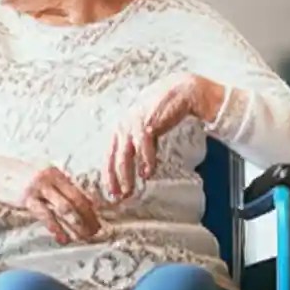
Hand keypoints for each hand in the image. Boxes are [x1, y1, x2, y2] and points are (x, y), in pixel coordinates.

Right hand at [0, 150, 99, 243]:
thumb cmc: (12, 176)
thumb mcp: (36, 176)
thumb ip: (52, 187)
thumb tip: (68, 203)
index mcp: (55, 172)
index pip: (78, 191)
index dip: (90, 208)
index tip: (96, 220)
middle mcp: (50, 178)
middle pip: (76, 200)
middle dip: (88, 218)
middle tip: (95, 232)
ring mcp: (39, 188)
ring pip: (65, 209)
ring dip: (77, 225)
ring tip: (83, 237)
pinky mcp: (27, 198)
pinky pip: (47, 216)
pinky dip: (57, 229)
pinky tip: (63, 239)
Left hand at [105, 73, 223, 200]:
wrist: (180, 92)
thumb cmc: (162, 112)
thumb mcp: (146, 129)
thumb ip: (140, 145)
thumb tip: (139, 168)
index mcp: (120, 129)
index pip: (109, 156)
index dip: (109, 175)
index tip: (112, 192)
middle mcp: (122, 127)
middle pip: (115, 158)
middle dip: (116, 179)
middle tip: (120, 197)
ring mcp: (133, 124)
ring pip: (126, 155)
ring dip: (127, 174)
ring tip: (130, 190)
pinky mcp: (147, 122)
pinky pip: (144, 145)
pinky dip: (146, 160)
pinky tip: (148, 173)